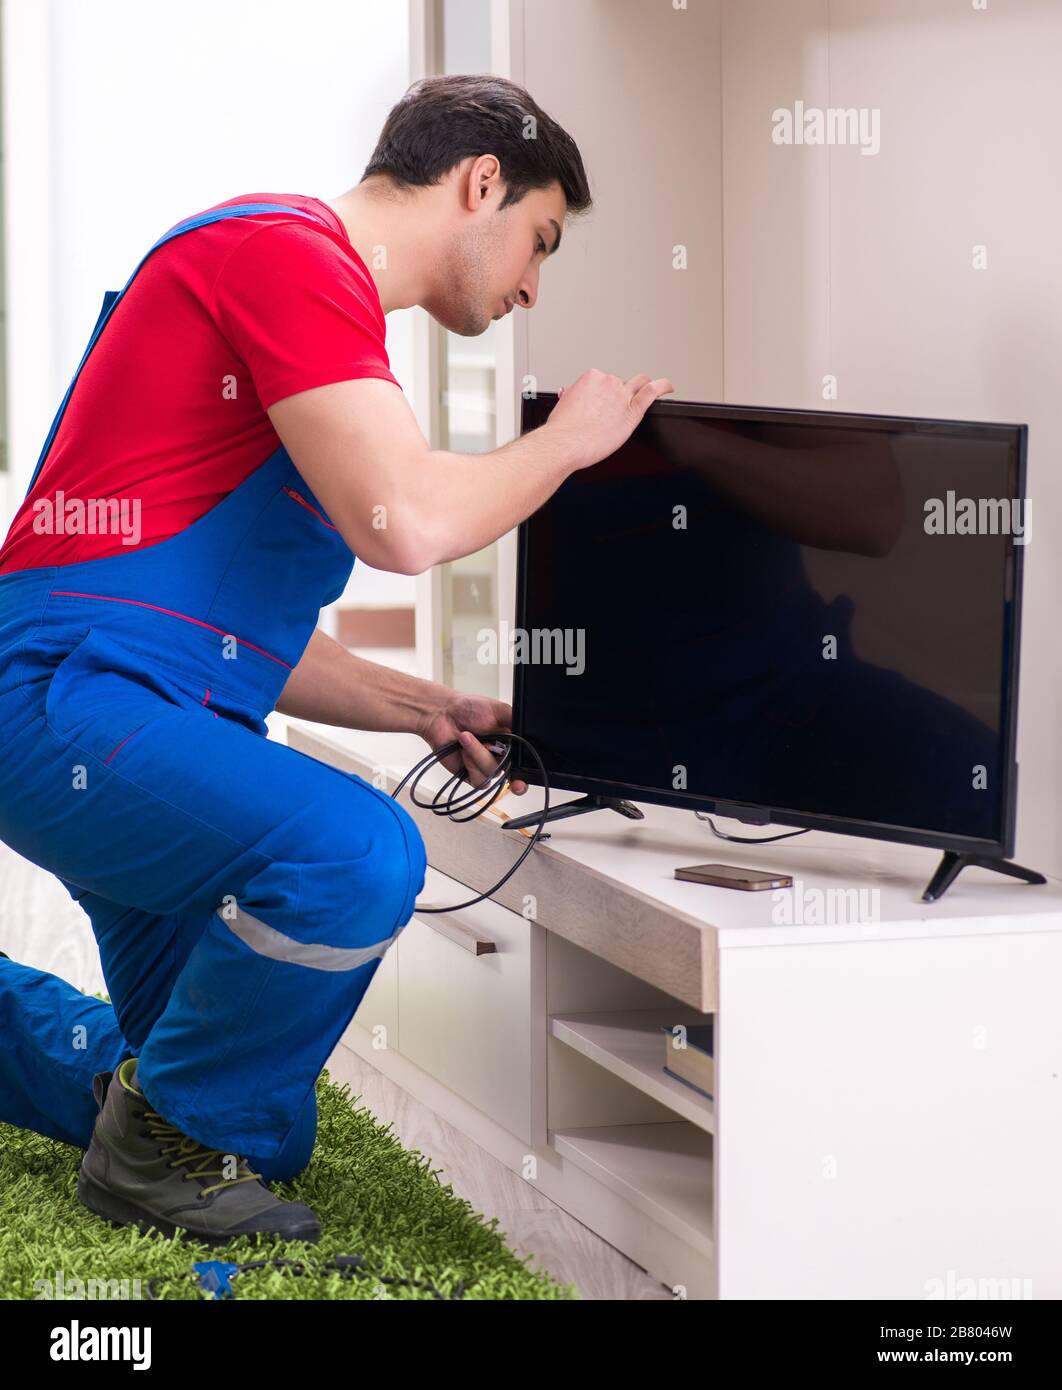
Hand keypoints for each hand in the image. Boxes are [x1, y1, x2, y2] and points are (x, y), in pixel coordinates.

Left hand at [418, 691, 527, 794]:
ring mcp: (486, 767)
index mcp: (514, 743)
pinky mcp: (471, 775)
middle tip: (494, 750)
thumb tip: (530, 731)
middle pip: (513, 772)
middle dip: (504, 764)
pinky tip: (463, 749)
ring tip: (466, 737)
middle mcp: (502, 757)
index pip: (527, 763)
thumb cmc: (469, 709)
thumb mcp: (500, 710)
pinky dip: (471, 763)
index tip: (523, 778)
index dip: (527, 773)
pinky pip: (479, 779)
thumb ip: (518, 722)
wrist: (443, 714)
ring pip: (494, 773)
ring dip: (479, 754)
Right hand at [546, 368, 673, 469]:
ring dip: (644, 386)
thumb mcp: (563, 404)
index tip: (601, 401)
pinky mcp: (633, 410)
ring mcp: (622, 395)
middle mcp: (609, 383)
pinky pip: (653, 392)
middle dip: (619, 392)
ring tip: (650, 389)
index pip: (604, 381)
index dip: (604, 392)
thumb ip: (572, 396)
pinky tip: (668, 387)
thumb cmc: (563, 429)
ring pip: (639, 384)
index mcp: (591, 378)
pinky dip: (663, 386)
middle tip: (615, 407)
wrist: (565, 443)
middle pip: (621, 383)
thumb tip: (571, 394)